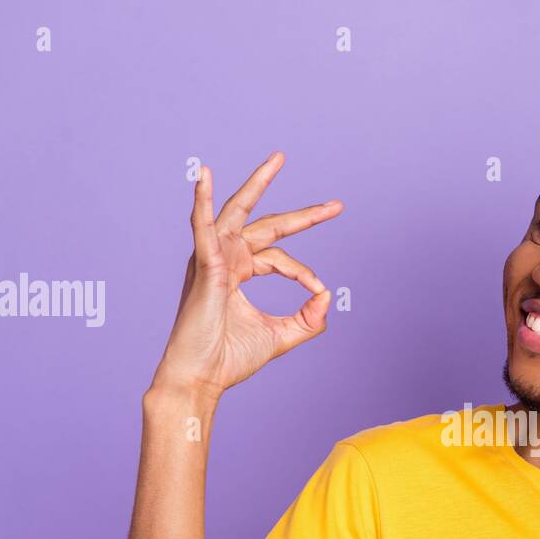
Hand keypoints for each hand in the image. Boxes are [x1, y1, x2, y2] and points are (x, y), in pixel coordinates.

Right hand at [151, 151, 342, 398]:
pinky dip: (202, 201)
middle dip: (304, 216)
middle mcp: (226, 259)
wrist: (201, 378)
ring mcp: (213, 259)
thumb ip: (308, 318)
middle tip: (338, 206)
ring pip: (239, 213)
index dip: (304, 273)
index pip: (280, 258)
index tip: (318, 290)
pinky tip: (203, 176)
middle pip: (268, 226)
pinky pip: (202, 227)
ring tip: (279, 159)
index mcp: (239, 272)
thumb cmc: (229, 359)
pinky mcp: (204, 267)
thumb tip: (328, 294)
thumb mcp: (282, 336)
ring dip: (258, 184)